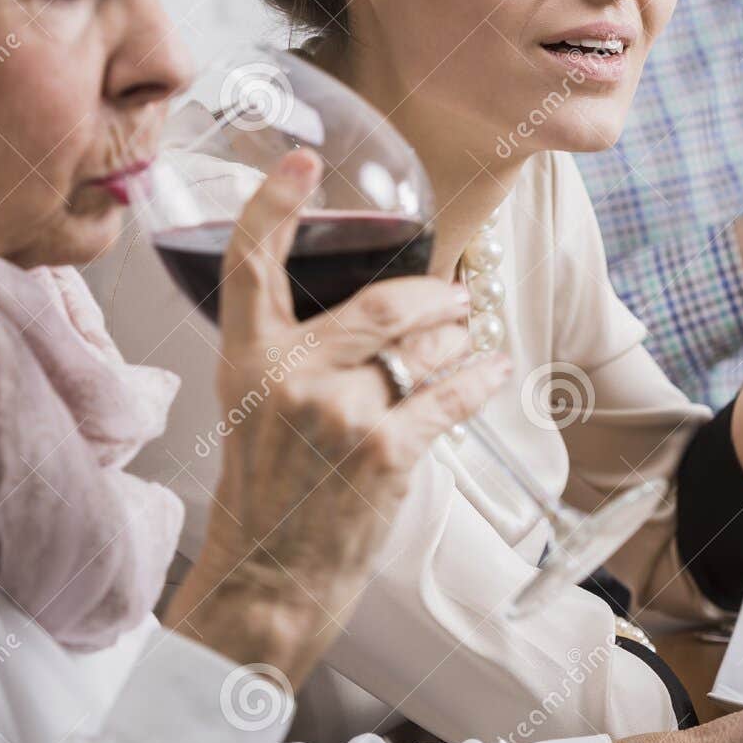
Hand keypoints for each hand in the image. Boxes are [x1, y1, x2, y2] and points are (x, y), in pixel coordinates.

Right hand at [165, 151, 512, 683]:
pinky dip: (481, 377)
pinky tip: (494, 367)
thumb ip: (295, 358)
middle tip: (457, 292)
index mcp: (247, 362)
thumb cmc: (265, 499)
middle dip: (438, 293)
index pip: (250, 266)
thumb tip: (374, 318)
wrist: (268, 580)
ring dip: (456, 341)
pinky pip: (453, 393)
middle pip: (384, 300)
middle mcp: (291, 377)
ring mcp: (340, 413)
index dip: (273, 205)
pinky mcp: (386, 451)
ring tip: (462, 346)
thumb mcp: (253, 413)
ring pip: (426, 345)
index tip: (299, 162)